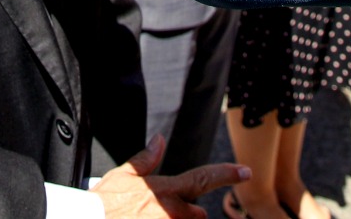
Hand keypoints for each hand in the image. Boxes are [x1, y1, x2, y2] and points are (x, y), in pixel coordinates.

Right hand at [91, 135, 248, 218]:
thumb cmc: (104, 202)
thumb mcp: (123, 174)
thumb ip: (146, 159)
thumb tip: (159, 139)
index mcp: (166, 190)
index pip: (203, 178)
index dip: (227, 174)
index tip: (246, 172)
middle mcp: (172, 212)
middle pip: (197, 214)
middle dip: (188, 212)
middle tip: (168, 211)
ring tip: (151, 217)